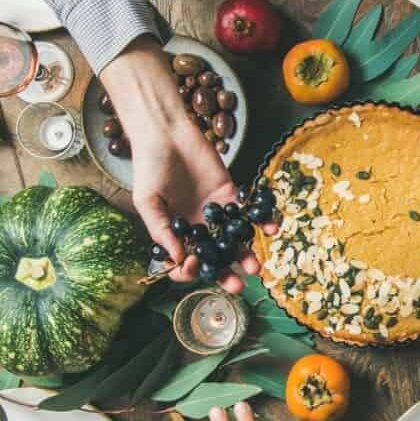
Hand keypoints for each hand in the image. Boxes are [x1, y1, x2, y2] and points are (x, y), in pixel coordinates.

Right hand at [100, 36, 273, 293]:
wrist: (166, 134)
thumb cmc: (149, 167)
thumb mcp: (147, 201)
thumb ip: (161, 229)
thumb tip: (176, 258)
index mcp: (176, 233)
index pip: (187, 261)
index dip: (192, 270)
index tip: (195, 268)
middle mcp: (198, 227)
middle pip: (216, 257)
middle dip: (226, 273)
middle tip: (238, 286)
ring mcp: (216, 212)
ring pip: (234, 240)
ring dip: (246, 254)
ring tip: (256, 268)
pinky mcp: (231, 194)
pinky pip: (248, 212)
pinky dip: (261, 222)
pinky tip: (271, 230)